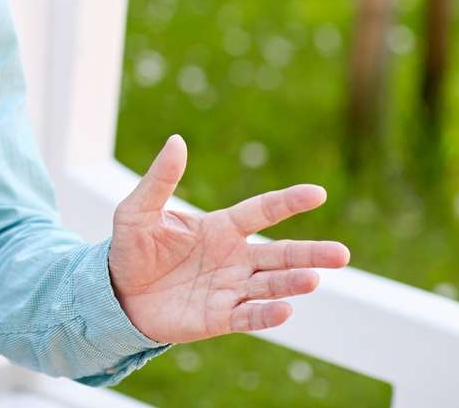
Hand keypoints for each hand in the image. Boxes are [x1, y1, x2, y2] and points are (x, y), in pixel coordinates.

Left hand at [108, 135, 350, 343]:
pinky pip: (249, 316)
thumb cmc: (131, 247)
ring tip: (313, 279)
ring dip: (292, 283)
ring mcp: (230, 288)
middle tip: (342, 254)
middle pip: (280, 254)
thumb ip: (161, 179)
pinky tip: (286, 310)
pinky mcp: (219, 318)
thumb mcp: (139, 209)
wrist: (116, 292)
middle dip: (310, 254)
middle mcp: (233, 258)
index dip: (288, 202)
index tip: (318, 193)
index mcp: (220, 227)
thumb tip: (176, 141)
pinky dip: (267, 315)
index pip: (261, 211)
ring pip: (270, 285)